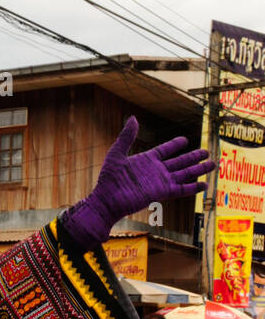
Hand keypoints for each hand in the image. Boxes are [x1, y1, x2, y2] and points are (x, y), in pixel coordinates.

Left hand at [63, 116, 214, 249]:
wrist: (107, 200)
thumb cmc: (108, 179)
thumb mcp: (116, 153)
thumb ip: (126, 137)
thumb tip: (133, 118)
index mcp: (146, 160)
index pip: (165, 150)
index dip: (175, 145)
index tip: (184, 140)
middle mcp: (156, 171)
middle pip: (180, 162)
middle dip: (193, 157)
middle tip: (207, 152)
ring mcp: (160, 182)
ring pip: (184, 174)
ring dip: (198, 169)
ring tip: (212, 164)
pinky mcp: (161, 193)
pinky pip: (181, 189)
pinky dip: (193, 187)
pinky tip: (204, 185)